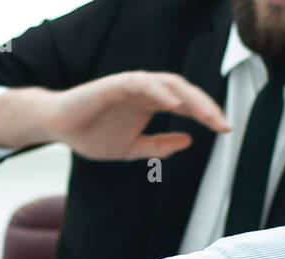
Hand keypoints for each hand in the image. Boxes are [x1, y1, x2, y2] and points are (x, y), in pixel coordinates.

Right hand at [0, 74, 230, 158]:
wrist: (59, 127)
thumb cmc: (92, 134)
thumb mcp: (132, 148)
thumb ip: (159, 146)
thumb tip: (188, 142)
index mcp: (151, 103)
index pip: (186, 104)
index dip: (207, 115)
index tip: (225, 129)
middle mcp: (145, 91)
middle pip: (183, 92)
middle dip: (205, 107)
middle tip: (222, 124)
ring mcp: (130, 85)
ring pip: (167, 84)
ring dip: (189, 98)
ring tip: (205, 114)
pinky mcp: (114, 84)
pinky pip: (141, 84)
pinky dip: (159, 91)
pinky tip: (174, 104)